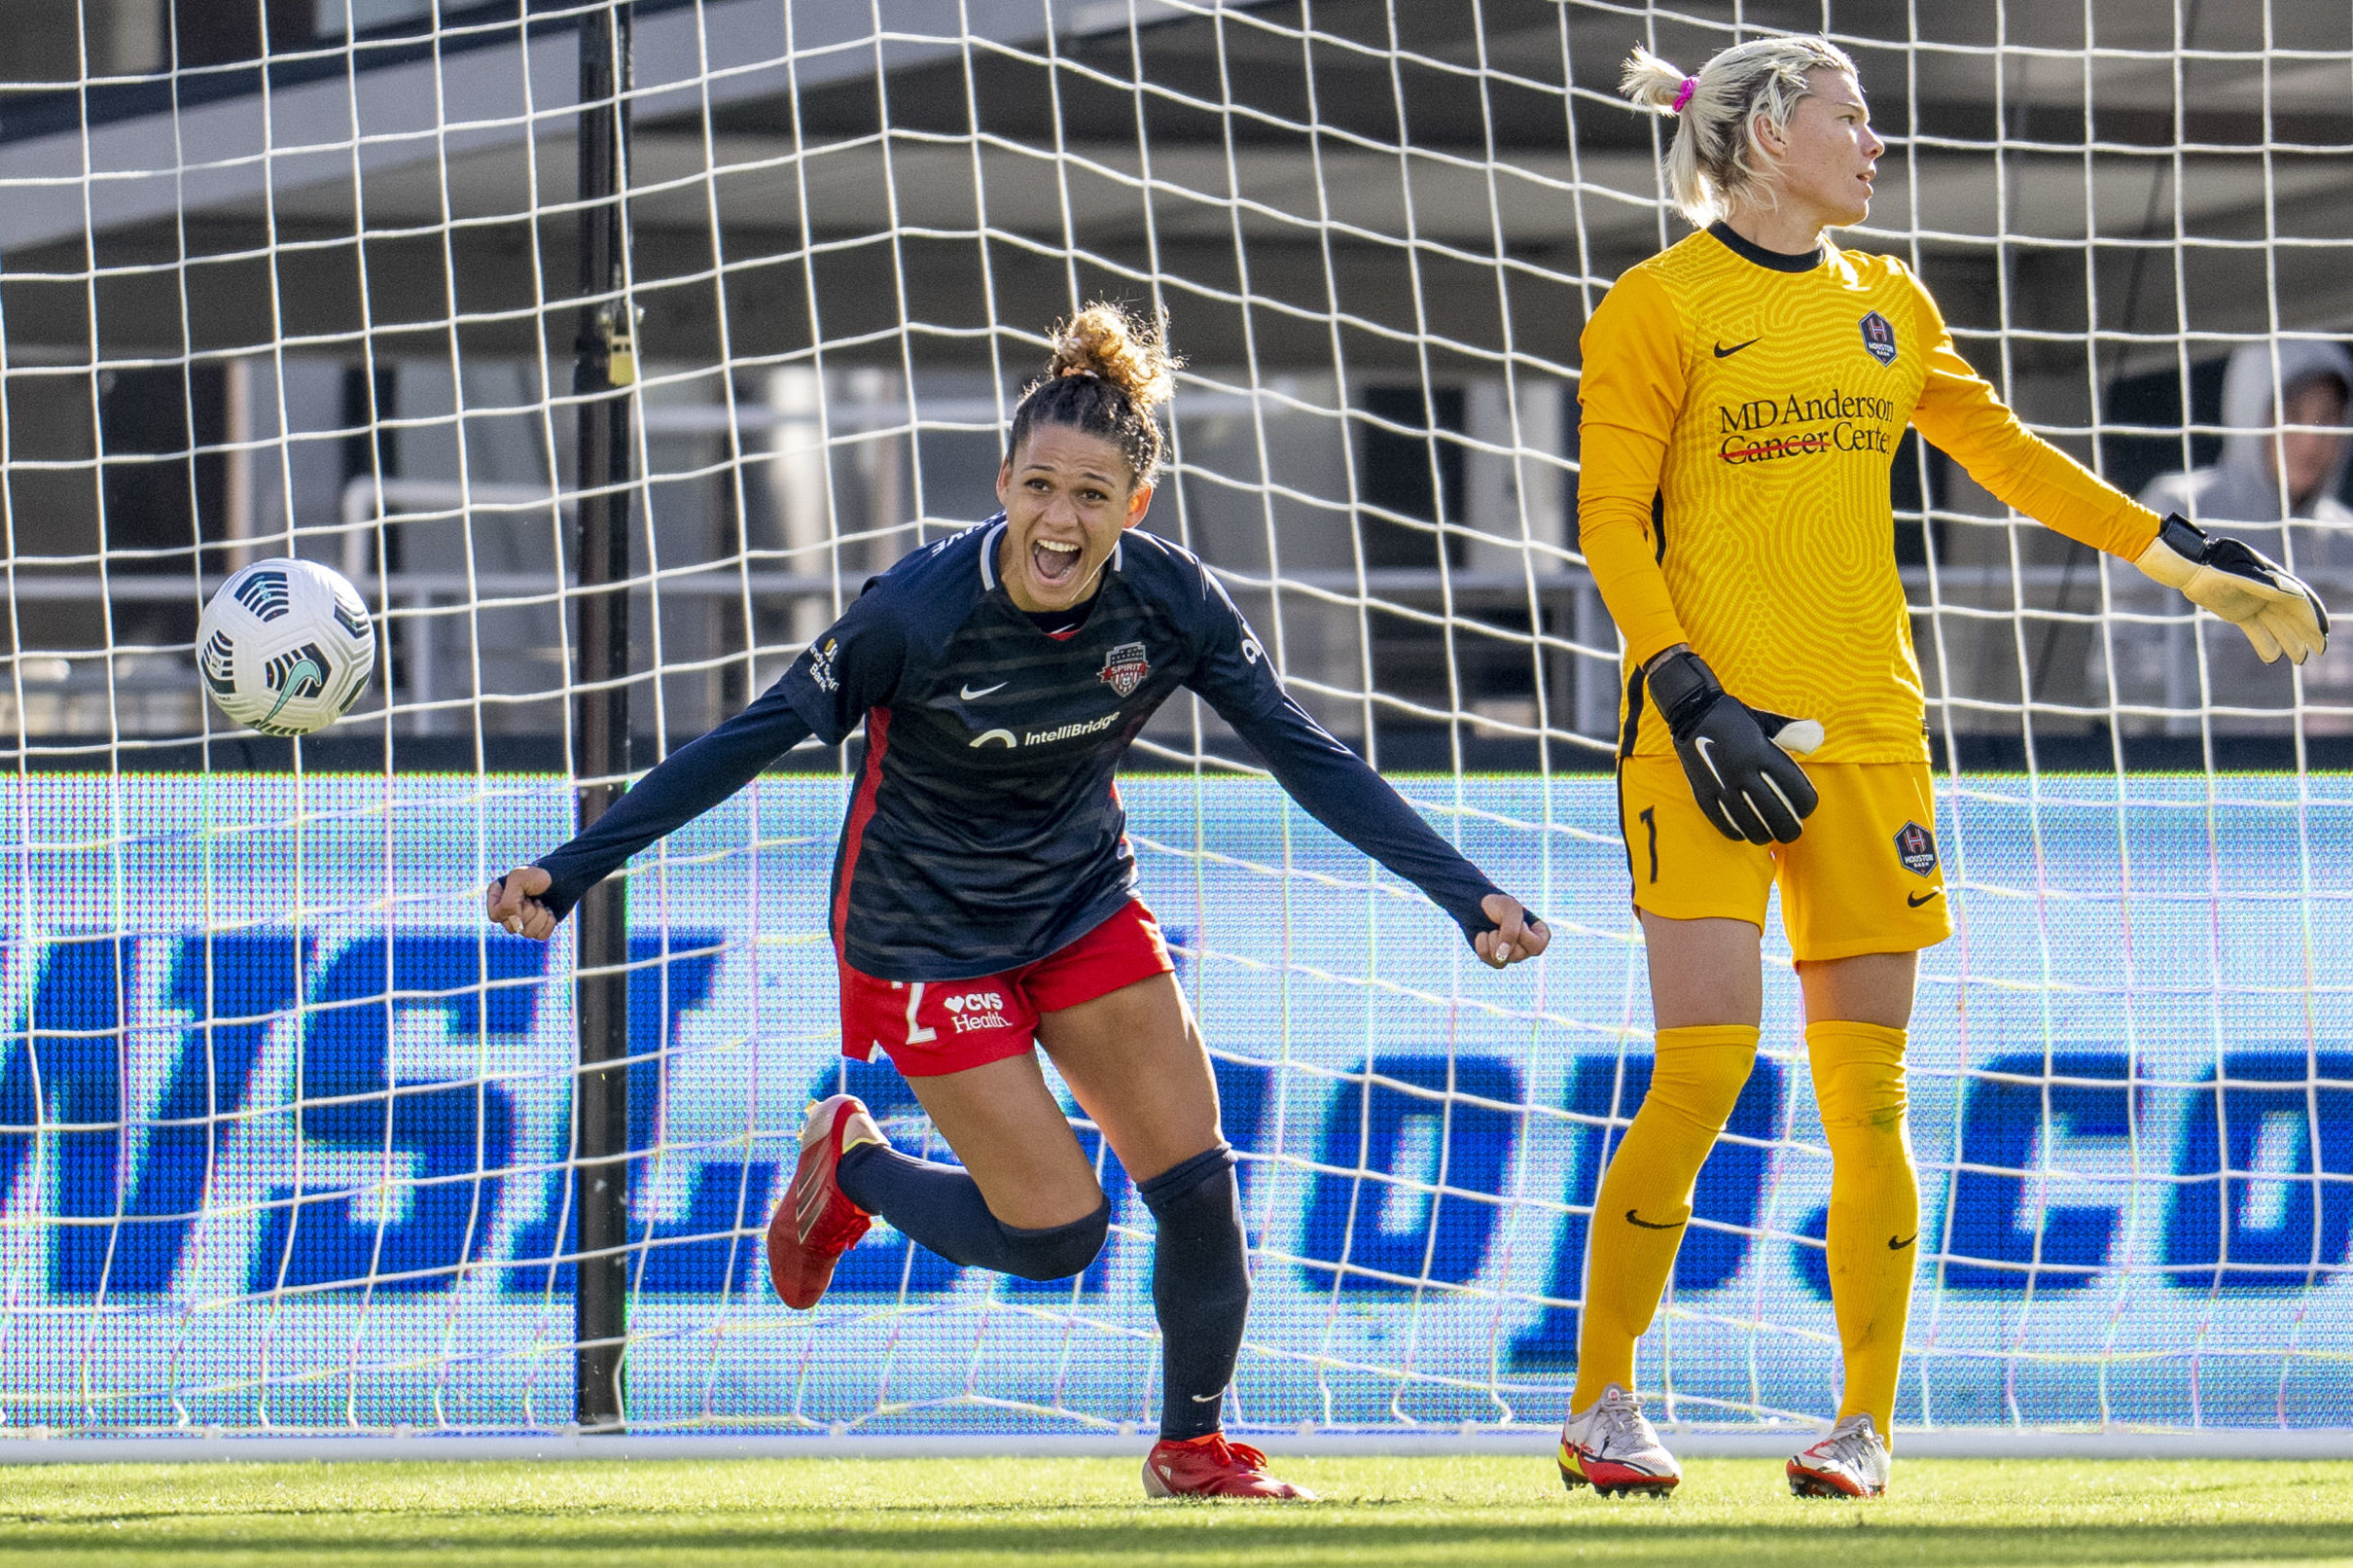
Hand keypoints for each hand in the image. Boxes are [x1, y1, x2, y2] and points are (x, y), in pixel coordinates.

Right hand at [486, 865, 556, 940]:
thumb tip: (516, 927)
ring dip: (540, 917)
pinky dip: (549, 923)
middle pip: (512, 928)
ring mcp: (523, 919)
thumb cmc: (540, 874)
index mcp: (497, 896)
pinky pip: (541, 936)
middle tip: (534, 898)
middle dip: (528, 912)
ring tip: (542, 903)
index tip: (523, 899)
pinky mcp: (538, 926)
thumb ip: (508, 902)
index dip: (509, 911)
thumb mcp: (518, 879)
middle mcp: (508, 910)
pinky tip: (550, 912)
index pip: (495, 915)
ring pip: (527, 933)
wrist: (565, 876)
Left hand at [1474, 893, 1549, 968]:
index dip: (1524, 935)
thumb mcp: (1510, 909)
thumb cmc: (1500, 905)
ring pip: (1501, 959)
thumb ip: (1511, 930)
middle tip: (1502, 923)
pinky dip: (1482, 943)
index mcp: (1539, 935)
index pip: (1537, 946)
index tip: (1520, 922)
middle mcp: (1528, 949)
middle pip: (1519, 955)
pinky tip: (1484, 934)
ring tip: (1493, 929)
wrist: (1479, 906)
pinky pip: (1487, 958)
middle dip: (1505, 935)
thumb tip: (1502, 955)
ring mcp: (1513, 956)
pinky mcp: (1496, 960)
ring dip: (1493, 939)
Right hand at [1645, 648, 1819, 844]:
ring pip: (1752, 825)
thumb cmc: (1735, 718)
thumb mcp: (1766, 721)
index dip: (1807, 805)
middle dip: (1790, 829)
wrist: (1692, 712)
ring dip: (1765, 835)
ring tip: (1769, 835)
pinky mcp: (1704, 793)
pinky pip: (1725, 823)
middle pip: (1778, 815)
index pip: (1798, 792)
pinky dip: (1739, 832)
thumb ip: (1793, 733)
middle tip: (1792, 831)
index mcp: (1763, 754)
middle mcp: (1744, 772)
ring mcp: (1723, 785)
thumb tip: (1817, 739)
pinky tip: (1745, 832)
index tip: (1806, 808)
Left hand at [2135, 514, 2328, 663]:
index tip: (2322, 635)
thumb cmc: (2215, 567)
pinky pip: (2256, 629)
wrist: (2189, 567)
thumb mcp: (2240, 576)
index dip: (2313, 618)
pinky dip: (2264, 642)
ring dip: (2289, 641)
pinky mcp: (2238, 612)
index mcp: (2272, 579)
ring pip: (2276, 624)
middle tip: (2318, 652)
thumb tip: (2295, 594)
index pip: (2299, 601)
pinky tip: (2272, 657)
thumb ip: (2265, 585)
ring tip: (2300, 659)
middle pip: (2292, 615)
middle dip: (2306, 632)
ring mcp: (2253, 602)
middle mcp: (2267, 591)